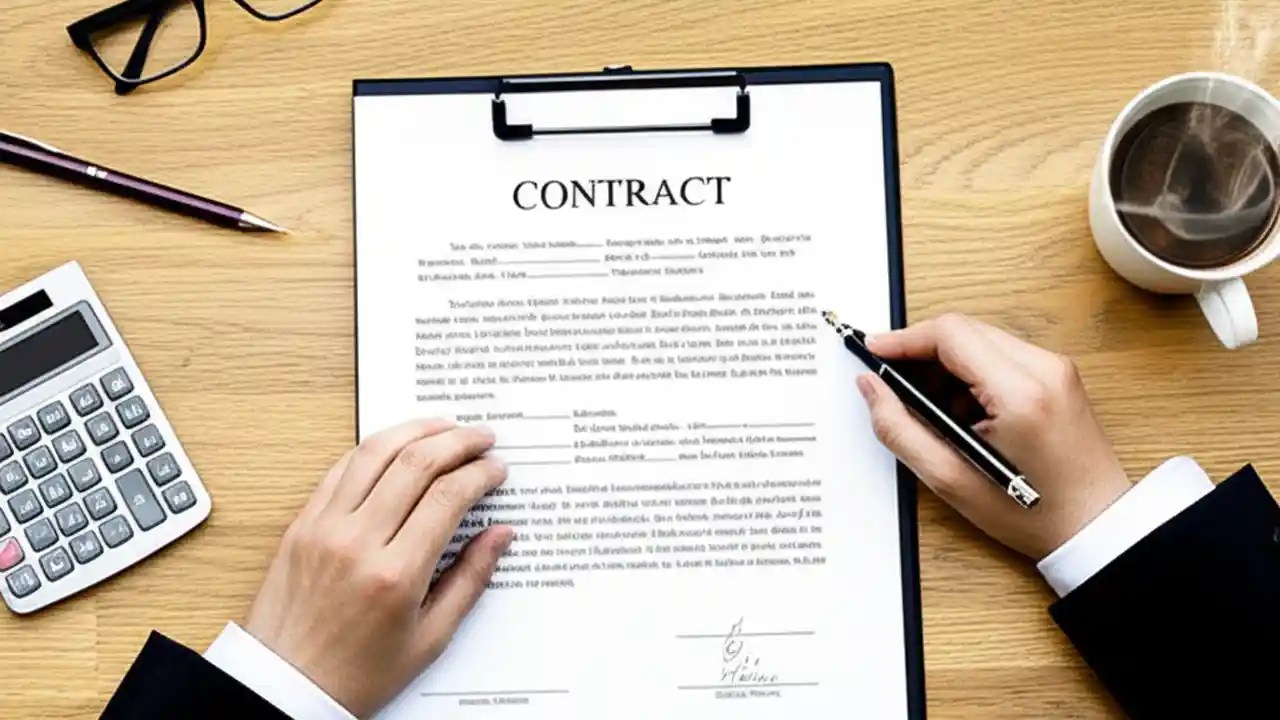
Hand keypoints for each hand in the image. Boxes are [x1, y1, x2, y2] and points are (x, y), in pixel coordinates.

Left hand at [242, 419, 512, 716]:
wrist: (283, 686)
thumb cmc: (356, 674)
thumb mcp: (429, 639)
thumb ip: (470, 580)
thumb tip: (501, 535)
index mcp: (396, 576)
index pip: (448, 498)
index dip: (480, 474)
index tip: (496, 470)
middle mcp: (357, 542)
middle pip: (416, 463)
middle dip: (458, 441)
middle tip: (482, 437)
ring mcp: (323, 528)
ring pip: (375, 452)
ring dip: (416, 430)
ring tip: (444, 427)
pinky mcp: (301, 524)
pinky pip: (340, 469)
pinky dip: (373, 449)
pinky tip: (396, 446)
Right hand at [856, 314, 1130, 559]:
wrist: (1097, 527)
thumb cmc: (1035, 513)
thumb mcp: (951, 480)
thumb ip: (900, 428)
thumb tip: (871, 388)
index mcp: (1021, 393)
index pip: (950, 334)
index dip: (903, 339)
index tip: (874, 351)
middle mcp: (1044, 368)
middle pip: (964, 330)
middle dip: (921, 351)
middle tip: (893, 383)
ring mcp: (1056, 369)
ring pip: (980, 340)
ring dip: (945, 364)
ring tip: (930, 410)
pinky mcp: (1058, 375)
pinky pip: (1001, 355)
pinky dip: (970, 373)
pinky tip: (961, 412)